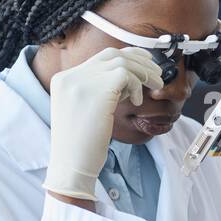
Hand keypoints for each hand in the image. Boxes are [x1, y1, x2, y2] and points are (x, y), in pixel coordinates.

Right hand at [44, 46, 162, 200]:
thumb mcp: (82, 110)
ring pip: (122, 62)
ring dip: (144, 73)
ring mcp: (81, 82)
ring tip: (155, 87)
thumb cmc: (81, 145)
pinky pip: (126, 75)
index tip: (145, 64)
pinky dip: (137, 85)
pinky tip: (138, 103)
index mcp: (64, 80)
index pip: (100, 57)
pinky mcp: (97, 92)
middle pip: (112, 54)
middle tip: (157, 75)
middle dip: (139, 60)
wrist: (71, 166)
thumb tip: (125, 77)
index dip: (127, 58)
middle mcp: (70, 77)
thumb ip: (96, 90)